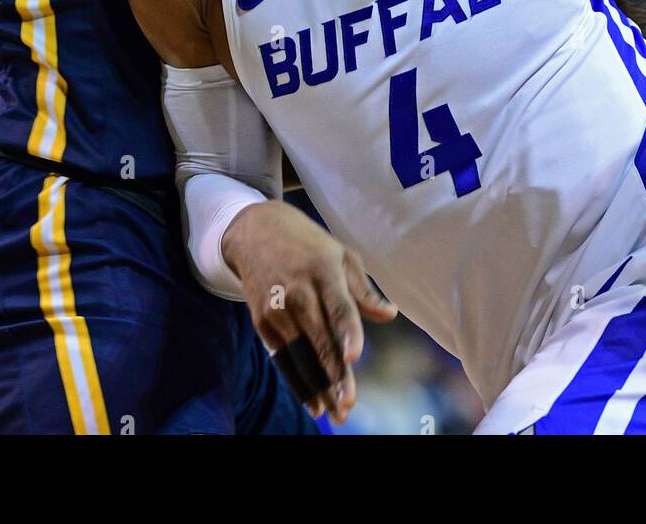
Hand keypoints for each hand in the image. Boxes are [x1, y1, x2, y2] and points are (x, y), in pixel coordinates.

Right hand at [222, 201, 397, 423]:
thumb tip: (389, 315)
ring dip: (318, 387)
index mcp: (323, 271)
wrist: (255, 232)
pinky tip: (313, 402)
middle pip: (319, 340)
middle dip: (334, 375)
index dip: (347, 331)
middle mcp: (298, 292)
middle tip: (347, 405)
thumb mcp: (341, 255)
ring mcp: (277, 309)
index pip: (338, 305)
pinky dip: (297, 382)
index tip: (354, 357)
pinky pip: (283, 358)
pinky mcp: (262, 322)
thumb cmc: (309, 245)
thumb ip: (362, 290)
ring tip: (336, 412)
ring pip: (300, 356)